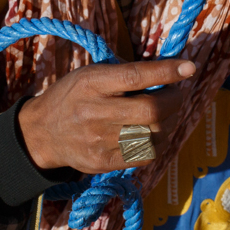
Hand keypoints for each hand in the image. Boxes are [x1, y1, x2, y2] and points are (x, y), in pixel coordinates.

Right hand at [17, 59, 195, 174]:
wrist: (41, 133)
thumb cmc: (73, 95)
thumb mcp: (90, 74)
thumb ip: (124, 72)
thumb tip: (167, 70)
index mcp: (91, 83)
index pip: (135, 76)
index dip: (166, 72)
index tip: (189, 67)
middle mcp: (95, 112)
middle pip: (151, 110)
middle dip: (174, 100)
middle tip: (176, 93)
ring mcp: (98, 141)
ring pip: (153, 134)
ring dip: (168, 121)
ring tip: (164, 113)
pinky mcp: (103, 162)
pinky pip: (145, 154)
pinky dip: (157, 141)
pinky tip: (153, 132)